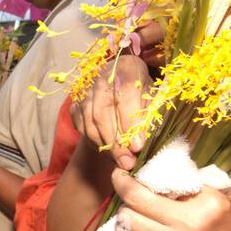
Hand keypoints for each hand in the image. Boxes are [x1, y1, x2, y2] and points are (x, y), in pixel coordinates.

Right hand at [72, 54, 149, 169]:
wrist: (122, 81)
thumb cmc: (143, 91)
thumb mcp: (154, 99)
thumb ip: (148, 118)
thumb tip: (140, 144)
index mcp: (127, 68)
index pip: (125, 94)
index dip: (130, 123)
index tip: (138, 146)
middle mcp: (102, 76)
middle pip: (102, 111)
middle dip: (115, 141)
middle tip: (127, 162)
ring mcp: (86, 90)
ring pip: (89, 121)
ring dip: (104, 145)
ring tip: (120, 160)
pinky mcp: (76, 103)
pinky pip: (81, 127)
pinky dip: (94, 142)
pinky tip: (108, 150)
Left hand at [111, 169, 230, 230]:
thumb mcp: (225, 195)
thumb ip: (198, 179)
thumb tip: (166, 164)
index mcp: (204, 205)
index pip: (158, 182)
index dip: (136, 174)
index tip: (127, 168)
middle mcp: (184, 226)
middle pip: (135, 200)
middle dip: (123, 186)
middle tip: (122, 181)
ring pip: (127, 219)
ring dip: (125, 209)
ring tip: (133, 204)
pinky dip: (124, 229)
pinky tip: (132, 223)